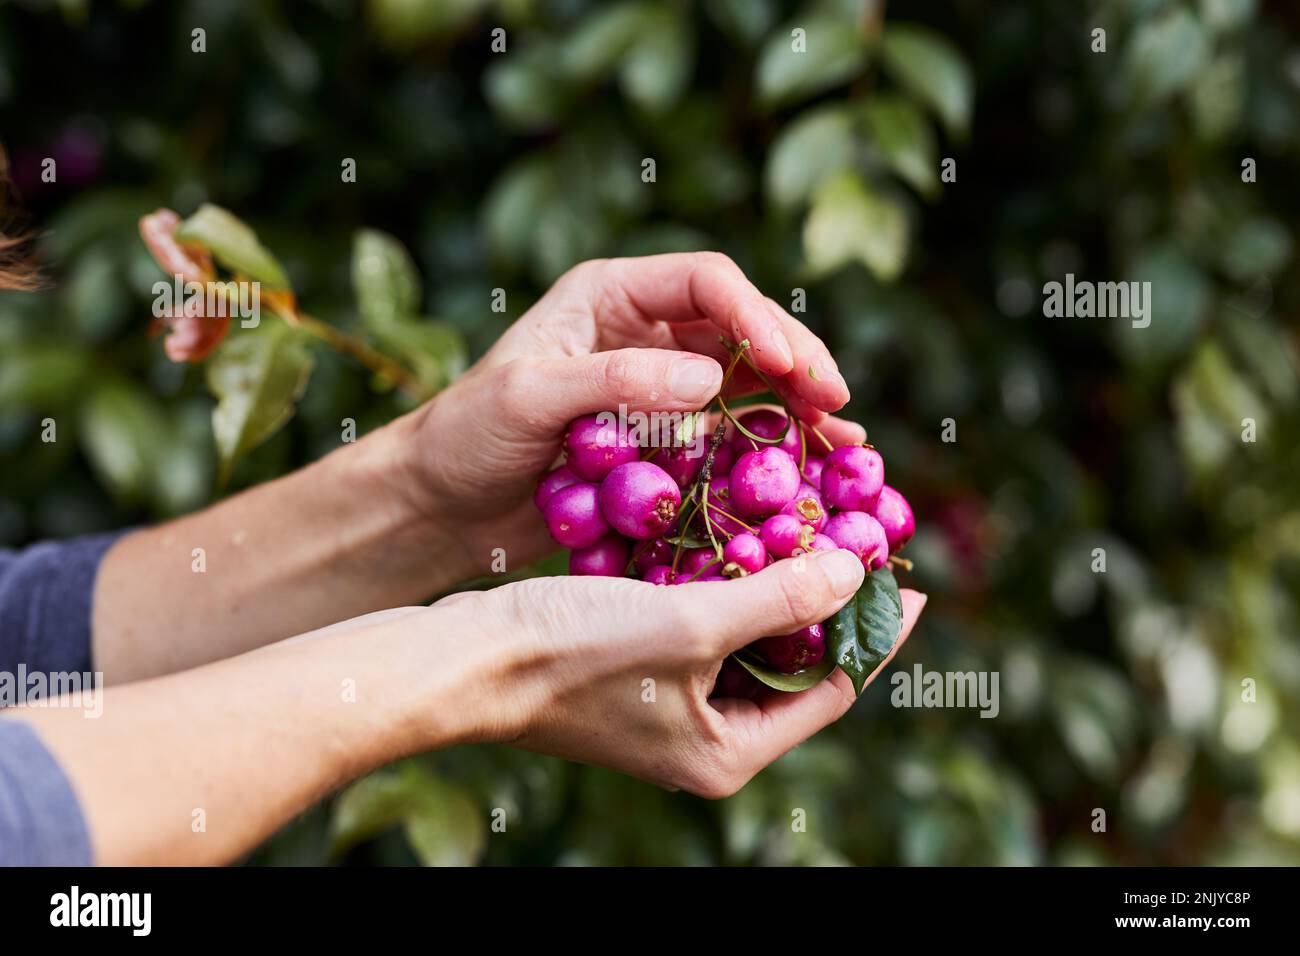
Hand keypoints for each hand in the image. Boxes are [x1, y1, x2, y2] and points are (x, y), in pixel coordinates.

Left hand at [390, 253, 859, 583]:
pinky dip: (772, 447)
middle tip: (834, 399)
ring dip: (798, 405)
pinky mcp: (666, 441)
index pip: (705, 282)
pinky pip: (732, 434)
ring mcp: (660, 388)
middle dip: (794, 357)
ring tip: (844, 438)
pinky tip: (814, 465)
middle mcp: (645, 332)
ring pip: (750, 381)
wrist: (440, 504)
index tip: (786, 361)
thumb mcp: (527, 397)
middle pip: (743, 327)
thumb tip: (709, 378)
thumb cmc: (465, 436)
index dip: (755, 314)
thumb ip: (612, 380)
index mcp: (611, 296)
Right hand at [443, 549, 925, 797]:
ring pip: (744, 639)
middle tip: (854, 539)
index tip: (907, 582)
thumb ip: (778, 600)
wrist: (462, 658)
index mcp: (727, 754)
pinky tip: (734, 531)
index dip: (874, 633)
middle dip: (822, 601)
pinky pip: (701, 623)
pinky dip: (721, 581)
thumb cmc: (575, 654)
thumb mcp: (691, 625)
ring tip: (805, 524)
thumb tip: (854, 574)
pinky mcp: (636, 670)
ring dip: (770, 584)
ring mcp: (667, 705)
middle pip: (790, 665)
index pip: (830, 690)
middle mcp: (702, 738)